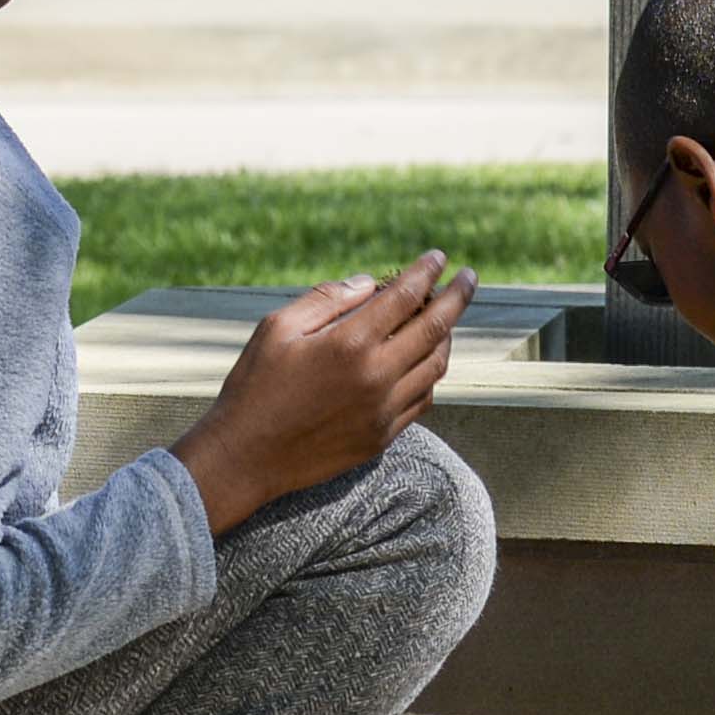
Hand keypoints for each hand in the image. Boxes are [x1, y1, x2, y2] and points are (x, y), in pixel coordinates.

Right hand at [174, 252, 470, 529]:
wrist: (245, 457)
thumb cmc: (254, 387)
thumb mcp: (277, 328)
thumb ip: (327, 299)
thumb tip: (369, 283)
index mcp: (349, 344)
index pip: (405, 297)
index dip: (426, 272)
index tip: (439, 257)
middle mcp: (375, 377)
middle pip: (435, 329)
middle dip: (457, 297)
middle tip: (470, 278)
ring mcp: (383, 411)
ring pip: (436, 367)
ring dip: (447, 337)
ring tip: (444, 319)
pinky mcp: (381, 437)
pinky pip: (422, 400)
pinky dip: (430, 374)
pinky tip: (424, 362)